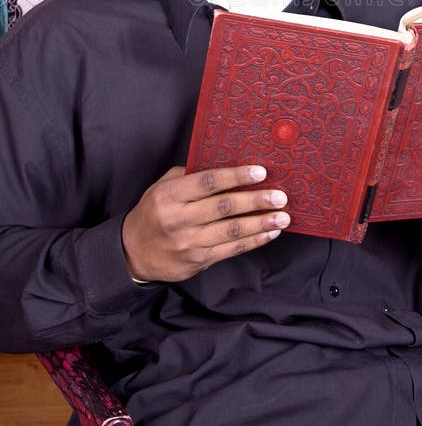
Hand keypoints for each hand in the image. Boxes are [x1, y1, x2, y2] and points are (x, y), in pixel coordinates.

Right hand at [121, 165, 289, 281]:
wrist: (134, 252)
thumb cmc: (154, 212)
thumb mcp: (162, 187)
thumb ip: (190, 176)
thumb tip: (226, 164)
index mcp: (169, 195)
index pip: (207, 182)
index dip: (235, 176)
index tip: (260, 172)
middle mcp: (179, 219)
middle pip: (224, 207)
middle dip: (256, 200)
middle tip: (280, 196)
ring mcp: (190, 242)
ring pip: (232, 230)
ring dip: (261, 222)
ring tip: (283, 216)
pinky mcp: (199, 261)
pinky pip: (232, 249)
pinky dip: (254, 240)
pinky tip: (270, 232)